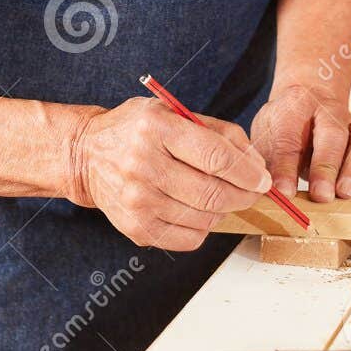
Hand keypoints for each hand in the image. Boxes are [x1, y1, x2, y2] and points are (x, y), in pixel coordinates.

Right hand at [66, 98, 269, 250]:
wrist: (87, 155)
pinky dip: (205, 227)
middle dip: (244, 195)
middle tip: (254, 191)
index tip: (263, 179)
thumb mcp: (173, 112)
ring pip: (204, 218)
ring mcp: (137, 199)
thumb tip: (255, 164)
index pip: (214, 156)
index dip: (247, 172)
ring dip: (224, 210)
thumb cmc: (138, 130)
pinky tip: (198, 210)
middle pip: (212, 192)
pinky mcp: (136, 227)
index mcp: (155, 127)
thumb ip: (217, 132)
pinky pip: (189, 238)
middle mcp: (143, 163)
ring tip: (221, 196)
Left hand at [251, 82, 350, 202]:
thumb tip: (265, 192)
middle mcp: (330, 112)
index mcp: (297, 105)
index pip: (290, 136)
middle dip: (326, 167)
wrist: (311, 99)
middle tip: (321, 195)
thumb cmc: (284, 124)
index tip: (282, 192)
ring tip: (346, 194)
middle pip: (332, 135)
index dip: (286, 166)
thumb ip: (267, 161)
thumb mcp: (266, 135)